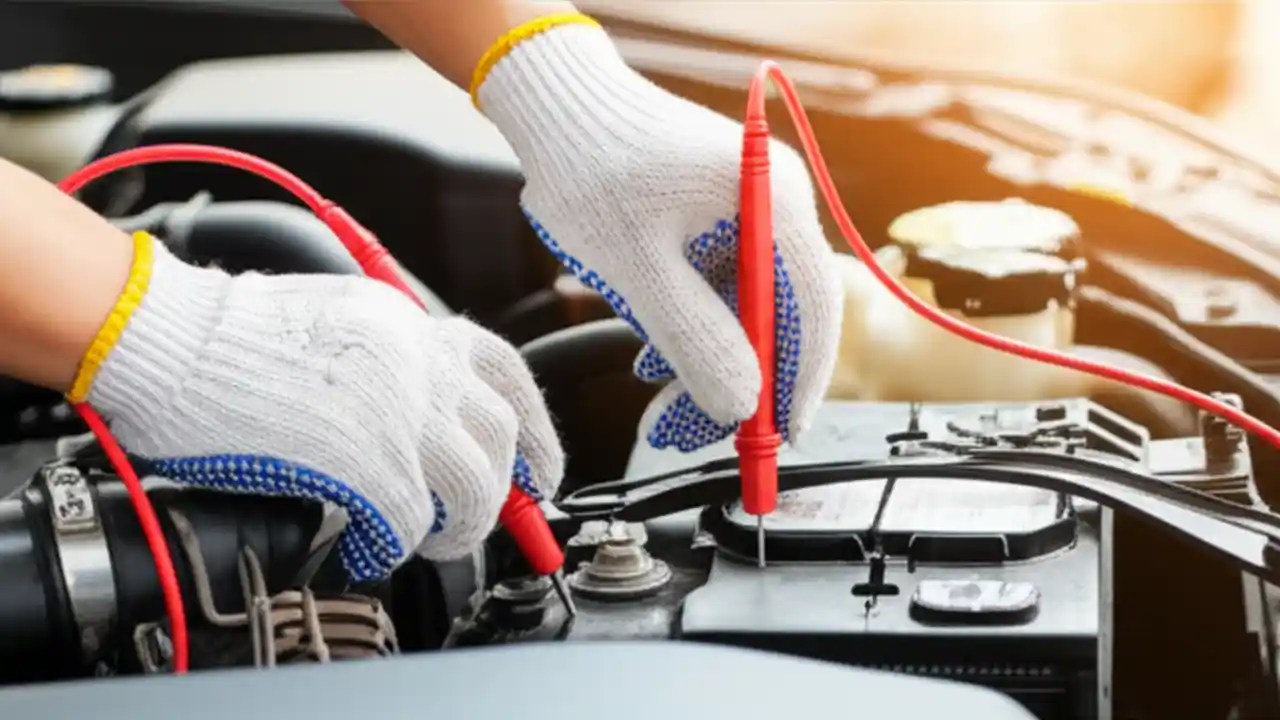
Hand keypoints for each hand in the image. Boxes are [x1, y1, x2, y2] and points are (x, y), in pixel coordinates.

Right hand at [83, 234, 562, 580]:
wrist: (172, 340)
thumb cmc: (233, 335)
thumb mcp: (342, 321)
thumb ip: (396, 359)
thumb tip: (426, 415)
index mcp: (414, 324)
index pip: (508, 372)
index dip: (535, 427)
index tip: (538, 465)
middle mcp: (422, 365)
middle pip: (503, 437)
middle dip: (507, 489)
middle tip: (491, 518)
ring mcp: (401, 414)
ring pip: (474, 488)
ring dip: (459, 527)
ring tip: (430, 541)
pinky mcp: (369, 463)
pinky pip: (412, 525)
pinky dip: (397, 549)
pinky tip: (370, 549)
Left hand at [476, 18, 842, 451]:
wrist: (557, 107)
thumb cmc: (591, 171)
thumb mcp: (640, 271)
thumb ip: (695, 341)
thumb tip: (741, 407)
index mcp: (772, 203)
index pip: (812, 306)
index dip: (800, 378)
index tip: (779, 433)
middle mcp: (772, 204)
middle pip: (776, 315)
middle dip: (735, 382)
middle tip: (690, 433)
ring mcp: (744, 212)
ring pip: (740, 312)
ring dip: (703, 363)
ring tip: (656, 407)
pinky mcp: (714, 221)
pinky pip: (715, 291)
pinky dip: (686, 331)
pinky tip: (648, 361)